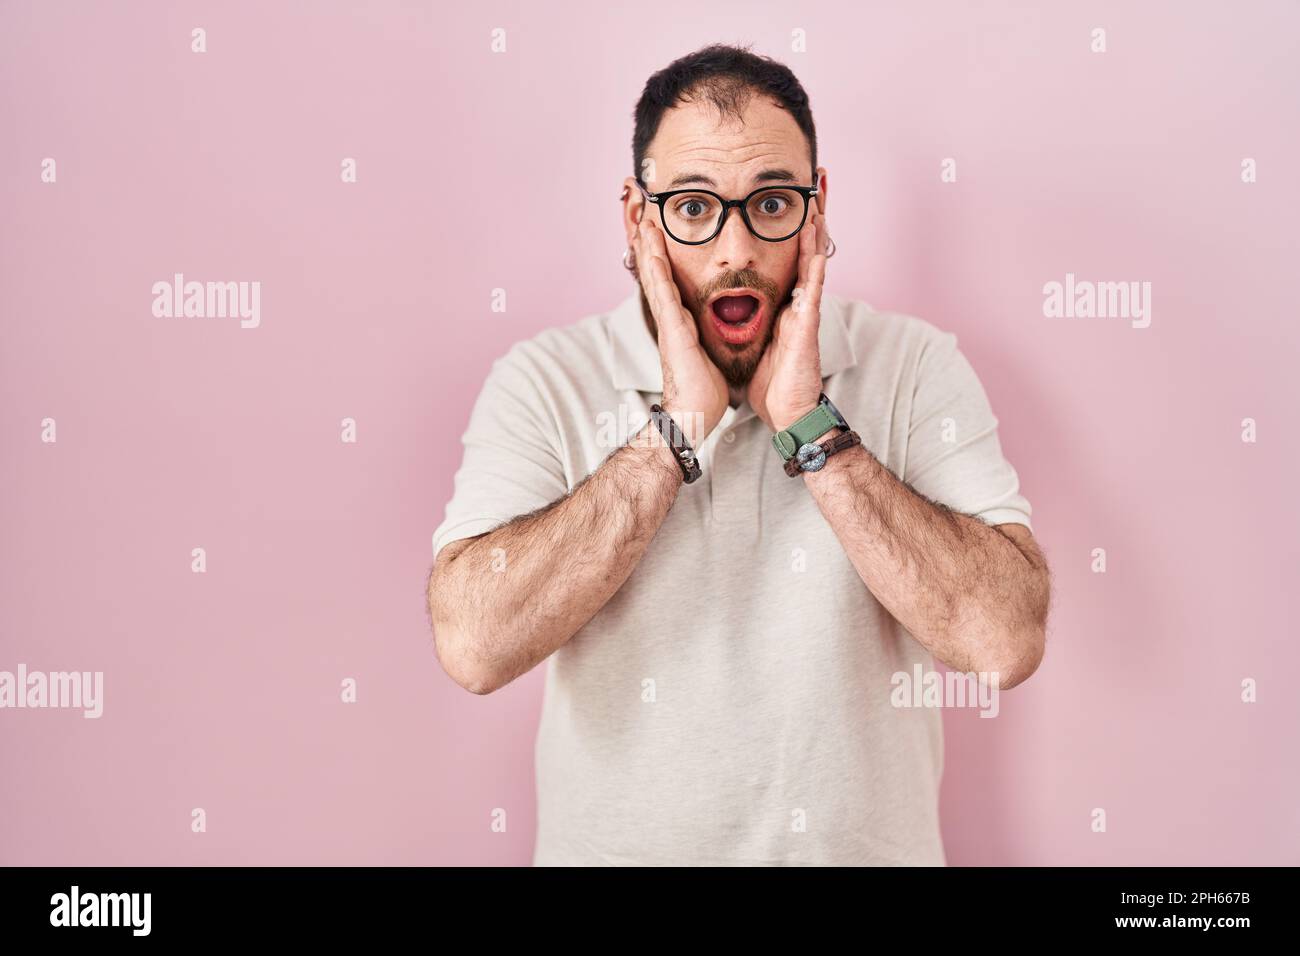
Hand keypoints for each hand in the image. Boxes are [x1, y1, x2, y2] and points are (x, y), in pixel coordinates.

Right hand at [633, 215, 728, 445]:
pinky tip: (651, 254)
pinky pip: (664, 296)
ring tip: (644, 225)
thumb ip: (707, 337)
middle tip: (646, 218)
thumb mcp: (708, 354)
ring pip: (657, 279)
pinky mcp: (673, 332)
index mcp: (682, 323)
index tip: (660, 234)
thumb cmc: (702, 391)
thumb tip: (714, 329)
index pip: (671, 283)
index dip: (664, 259)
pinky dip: (656, 272)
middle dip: (651, 248)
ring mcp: (669, 324)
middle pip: (658, 275)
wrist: (693, 416)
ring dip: (649, 251)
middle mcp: (671, 320)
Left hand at [747, 212, 829, 431]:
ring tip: (817, 206)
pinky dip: (816, 267)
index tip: (783, 207)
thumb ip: (749, 326)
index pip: (786, 264)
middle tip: (813, 190)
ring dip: (816, 236)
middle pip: (805, 256)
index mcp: (783, 309)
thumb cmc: (771, 385)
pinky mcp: (808, 327)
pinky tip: (818, 247)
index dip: (788, 236)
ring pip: (813, 266)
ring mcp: (805, 315)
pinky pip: (813, 291)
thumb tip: (730, 315)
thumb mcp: (754, 346)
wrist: (786, 414)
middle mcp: (797, 306)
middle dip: (809, 224)